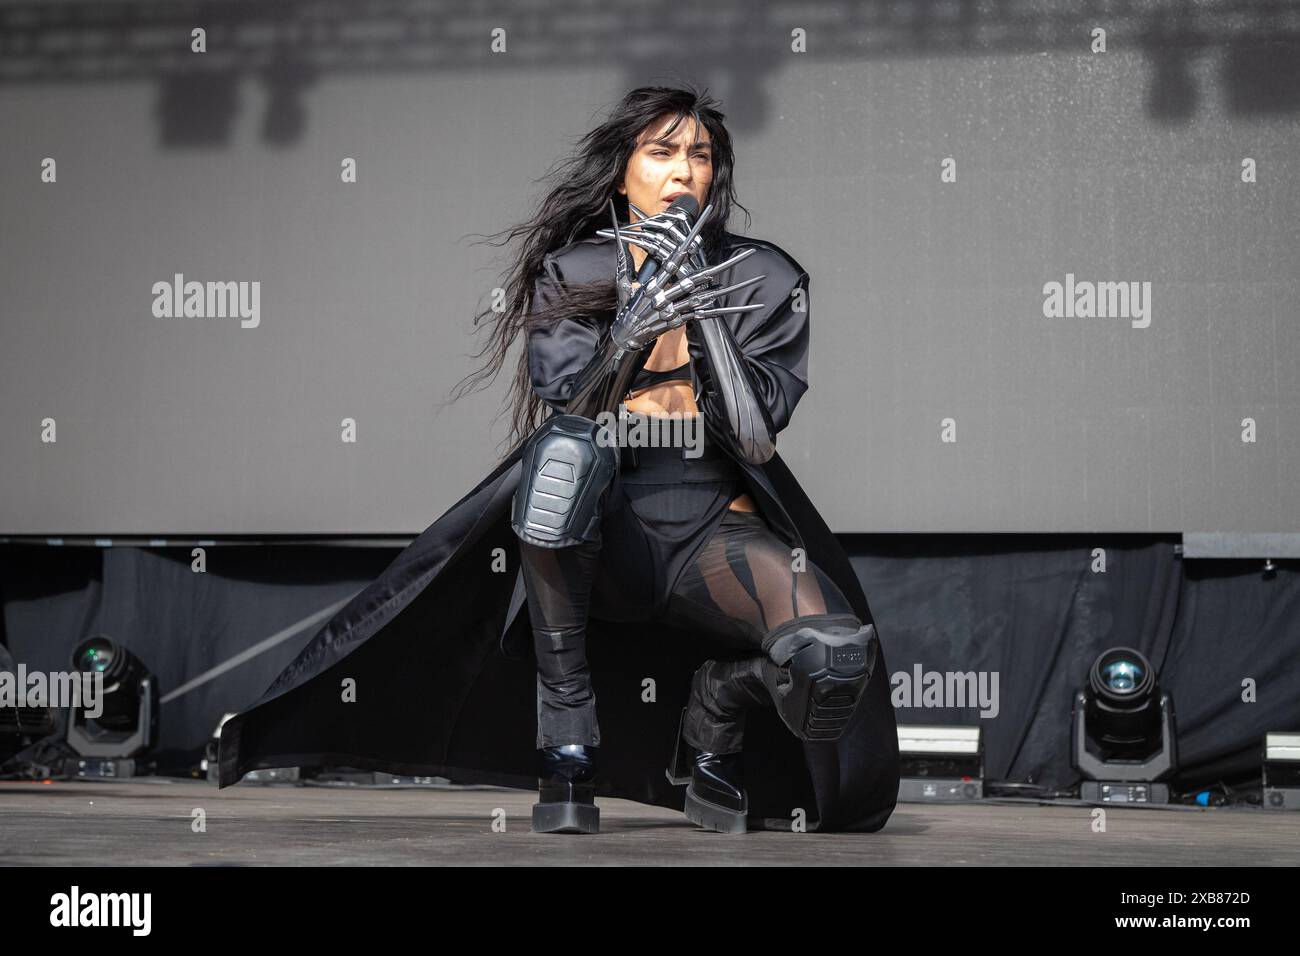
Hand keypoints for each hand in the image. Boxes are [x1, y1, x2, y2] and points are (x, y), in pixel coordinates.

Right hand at [600, 200, 765, 351]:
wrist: (625, 336)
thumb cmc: (625, 308)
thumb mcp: (623, 283)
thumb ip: (625, 262)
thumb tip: (619, 240)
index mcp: (654, 284)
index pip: (674, 260)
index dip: (687, 246)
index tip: (699, 235)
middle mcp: (666, 296)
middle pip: (697, 278)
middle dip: (721, 267)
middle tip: (743, 257)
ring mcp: (674, 310)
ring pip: (704, 298)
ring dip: (726, 291)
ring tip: (746, 284)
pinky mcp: (678, 322)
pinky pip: (701, 316)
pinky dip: (717, 311)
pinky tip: (733, 307)